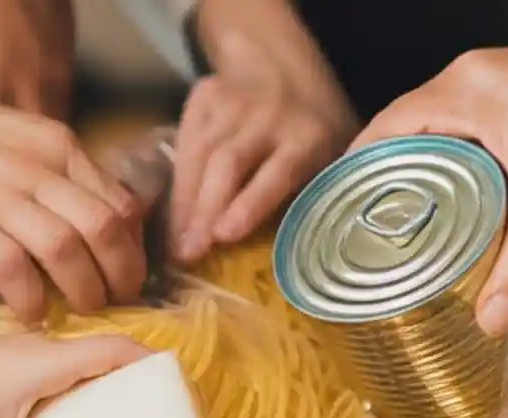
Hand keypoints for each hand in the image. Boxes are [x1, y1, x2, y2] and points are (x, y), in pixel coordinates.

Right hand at [0, 88, 143, 323]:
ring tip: (80, 312)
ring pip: (67, 250)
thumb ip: (50, 174)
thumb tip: (86, 223)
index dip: (134, 249)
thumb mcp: (11, 138)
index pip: (120, 202)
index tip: (127, 276)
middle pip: (105, 229)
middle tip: (115, 303)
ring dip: (82, 291)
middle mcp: (34, 166)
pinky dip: (29, 299)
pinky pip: (12, 268)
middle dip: (121, 276)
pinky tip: (30, 314)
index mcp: (55, 145)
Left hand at [0, 335, 149, 417]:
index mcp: (49, 360)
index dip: (151, 360)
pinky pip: (64, 369)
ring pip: (84, 360)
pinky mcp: (13, 366)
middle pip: (106, 353)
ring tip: (129, 417)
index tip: (176, 383)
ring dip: (109, 381)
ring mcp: (27, 354)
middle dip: (137, 377)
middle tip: (160, 410)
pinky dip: (83, 386)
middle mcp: (44, 350)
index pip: (115, 348)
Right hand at [171, 37, 356, 261]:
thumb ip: (316, 195)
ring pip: (200, 155)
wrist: (284, 68)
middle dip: (205, 209)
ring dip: (186, 203)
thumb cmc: (315, 131)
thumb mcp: (332, 158)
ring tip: (177, 245)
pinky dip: (178, 183)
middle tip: (188, 253)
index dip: (250, 203)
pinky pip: (185, 145)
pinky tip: (175, 217)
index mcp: (310, 135)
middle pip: (228, 163)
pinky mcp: (203, 98)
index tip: (225, 235)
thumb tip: (299, 259)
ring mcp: (232, 102)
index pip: (278, 172)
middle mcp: (269, 115)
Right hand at [352, 40, 507, 336]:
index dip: (357, 175)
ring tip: (458, 278)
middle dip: (415, 213)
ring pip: (472, 178)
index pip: (384, 130)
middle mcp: (481, 96)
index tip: (340, 222)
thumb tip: (490, 323)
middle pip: (424, 158)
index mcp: (464, 91)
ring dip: (475, 229)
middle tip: (393, 259)